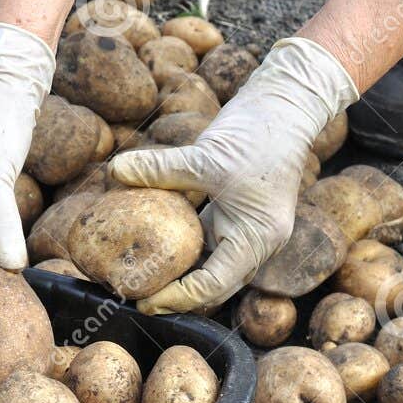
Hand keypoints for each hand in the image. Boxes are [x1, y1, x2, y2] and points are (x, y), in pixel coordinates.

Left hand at [110, 37, 357, 313]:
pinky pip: (208, 246)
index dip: (176, 298)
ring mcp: (250, 231)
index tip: (141, 300)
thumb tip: (115, 171)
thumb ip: (159, 169)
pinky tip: (155, 252)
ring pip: (211, 269)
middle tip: (133, 296)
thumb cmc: (258, 131)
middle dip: (175, 296)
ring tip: (140, 280)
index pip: (213, 286)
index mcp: (256, 238)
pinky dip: (184, 252)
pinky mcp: (238, 217)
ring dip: (179, 277)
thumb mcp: (205, 155)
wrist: (288, 103)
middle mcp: (258, 242)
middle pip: (214, 287)